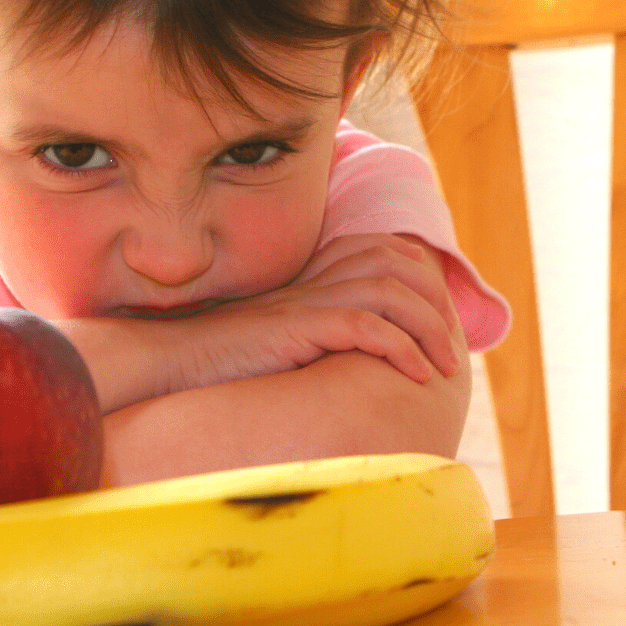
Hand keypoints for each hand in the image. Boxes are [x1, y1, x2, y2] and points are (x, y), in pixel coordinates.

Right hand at [157, 233, 461, 393]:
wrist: (173, 359)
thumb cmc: (220, 359)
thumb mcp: (277, 339)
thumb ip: (314, 334)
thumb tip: (356, 356)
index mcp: (311, 279)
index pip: (381, 251)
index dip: (421, 279)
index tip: (439, 321)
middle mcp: (312, 281)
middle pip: (395, 264)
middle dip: (436, 305)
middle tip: (452, 350)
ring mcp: (304, 301)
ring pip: (389, 292)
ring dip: (428, 330)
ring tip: (443, 368)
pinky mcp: (295, 327)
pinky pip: (363, 327)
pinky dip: (399, 348)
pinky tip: (414, 374)